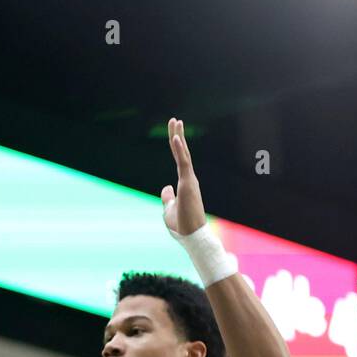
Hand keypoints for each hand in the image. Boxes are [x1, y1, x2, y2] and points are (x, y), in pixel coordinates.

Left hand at [160, 117, 207, 237]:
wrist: (191, 236)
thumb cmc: (182, 226)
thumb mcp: (169, 210)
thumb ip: (167, 198)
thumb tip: (165, 188)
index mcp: (185, 184)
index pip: (180, 160)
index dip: (176, 146)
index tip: (174, 133)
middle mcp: (189, 179)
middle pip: (182, 153)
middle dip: (177, 135)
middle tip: (174, 120)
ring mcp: (189, 180)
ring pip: (183, 154)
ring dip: (178, 137)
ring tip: (175, 121)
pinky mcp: (188, 183)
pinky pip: (183, 162)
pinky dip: (179, 149)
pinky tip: (175, 137)